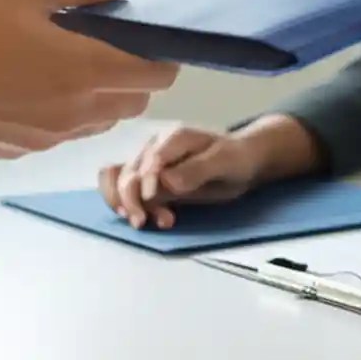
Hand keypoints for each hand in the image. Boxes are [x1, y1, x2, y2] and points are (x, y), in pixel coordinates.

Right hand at [0, 0, 179, 189]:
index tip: (149, 36)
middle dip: (134, 75)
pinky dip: (63, 110)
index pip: (157, 74)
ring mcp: (50, 136)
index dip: (163, 54)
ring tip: (63, 60)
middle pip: (136, 101)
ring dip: (100, 94)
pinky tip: (28, 82)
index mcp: (84, 70)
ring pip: (101, 119)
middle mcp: (76, 112)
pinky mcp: (24, 148)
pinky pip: (63, 130)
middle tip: (106, 43)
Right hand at [98, 126, 262, 228]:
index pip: (150, 158)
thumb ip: (197, 169)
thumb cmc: (235, 158)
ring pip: (119, 180)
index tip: (152, 200)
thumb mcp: (225, 161)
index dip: (146, 180)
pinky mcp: (147, 180)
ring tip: (141, 222)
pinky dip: (123, 203)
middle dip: (131, 198)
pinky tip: (139, 217)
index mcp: (174, 137)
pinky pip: (121, 187)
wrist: (242, 161)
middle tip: (143, 221)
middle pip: (128, 171)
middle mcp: (155, 147)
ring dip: (124, 203)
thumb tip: (167, 180)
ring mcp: (148, 163)